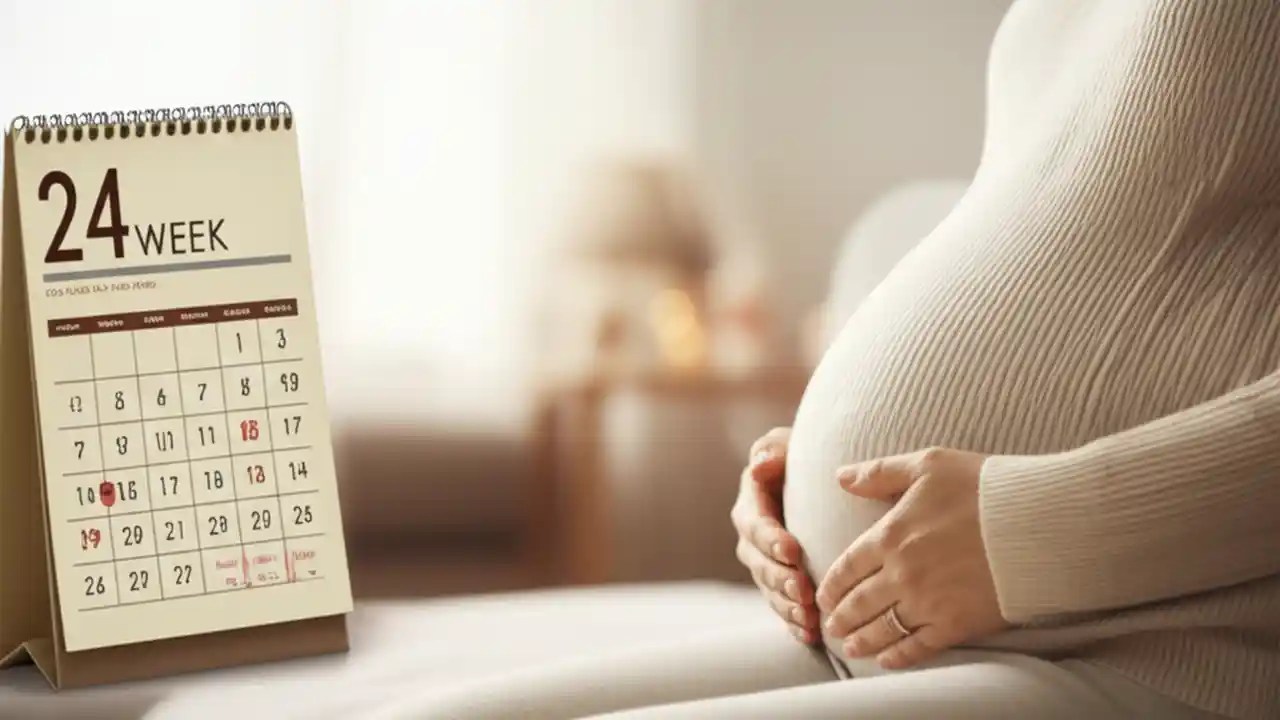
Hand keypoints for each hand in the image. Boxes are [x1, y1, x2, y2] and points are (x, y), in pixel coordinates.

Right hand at [730, 427, 820, 643]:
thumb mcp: (785, 443)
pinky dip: (793, 623)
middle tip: (804, 590)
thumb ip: (772, 450)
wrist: (816, 482)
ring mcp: (764, 565)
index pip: (755, 525)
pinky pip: (782, 607)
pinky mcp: (780, 585)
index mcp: (750, 505)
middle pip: (760, 564)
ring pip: (770, 590)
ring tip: (809, 617)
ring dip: (788, 606)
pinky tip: (809, 635)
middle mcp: (752, 539)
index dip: (771, 539)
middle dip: (781, 579)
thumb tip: (759, 466)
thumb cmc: (801, 456)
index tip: (792, 551)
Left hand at [815, 447, 1009, 668]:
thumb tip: (840, 476)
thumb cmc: (984, 486)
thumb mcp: (928, 465)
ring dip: (861, 639)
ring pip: (883, 628)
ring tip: (850, 646)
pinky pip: (918, 647)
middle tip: (830, 626)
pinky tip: (887, 659)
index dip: (832, 585)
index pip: (848, 567)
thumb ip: (880, 472)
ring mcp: (929, 602)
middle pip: (859, 602)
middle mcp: (903, 573)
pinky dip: (898, 656)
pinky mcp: (957, 623)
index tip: (823, 596)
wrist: (1038, 520)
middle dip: (840, 616)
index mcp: (891, 535)